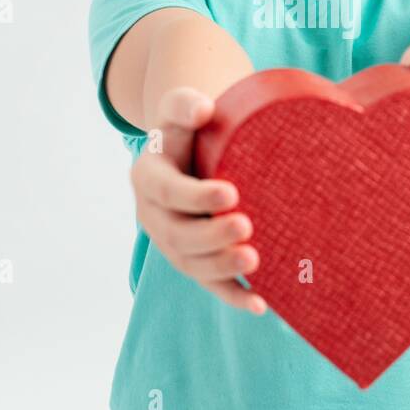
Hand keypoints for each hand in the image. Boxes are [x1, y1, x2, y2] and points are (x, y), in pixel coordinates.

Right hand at [130, 86, 266, 312]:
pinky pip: (210, 284)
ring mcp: (172, 243)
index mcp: (148, 177)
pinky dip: (233, 296)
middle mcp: (154, 216)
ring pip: (192, 265)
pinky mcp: (193, 262)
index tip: (231, 193)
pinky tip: (260, 305)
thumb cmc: (190, 128)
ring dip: (222, 269)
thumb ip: (185, 105)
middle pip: (178, 235)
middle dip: (211, 236)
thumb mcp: (180, 108)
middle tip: (247, 229)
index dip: (196, 196)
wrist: (191, 151)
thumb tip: (203, 110)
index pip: (167, 192)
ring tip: (254, 261)